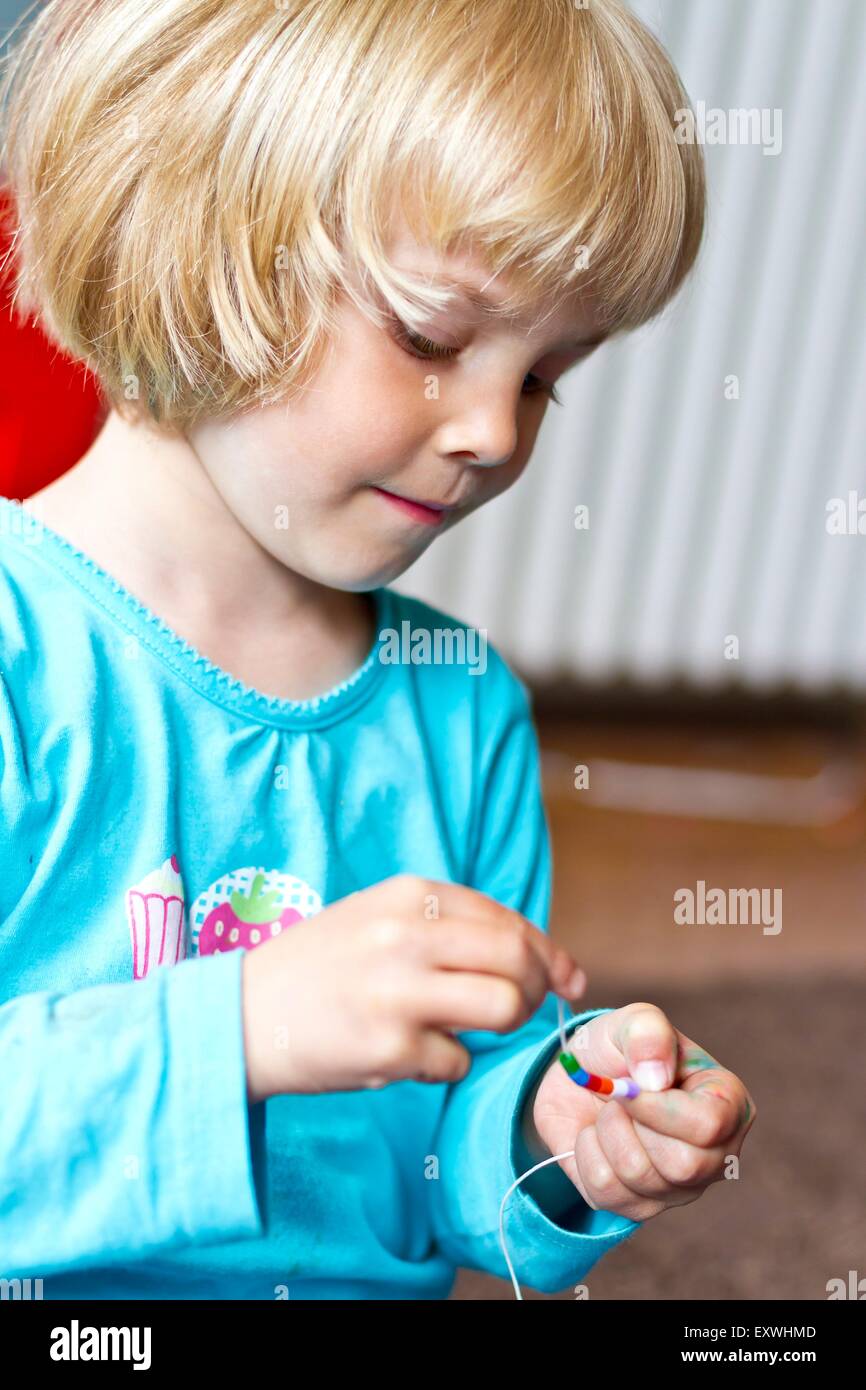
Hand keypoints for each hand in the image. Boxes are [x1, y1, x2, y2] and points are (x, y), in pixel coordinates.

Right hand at [241, 873, 586, 1101]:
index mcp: (407, 895)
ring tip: (466, 1028)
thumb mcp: (378, 918)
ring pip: (505, 1008)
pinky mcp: (389, 1048)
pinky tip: (406, 1053)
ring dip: (500, 1026)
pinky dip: (443, 1064)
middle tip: (520, 1007)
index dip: (548, 952)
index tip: (565, 977)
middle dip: (536, 989)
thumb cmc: (319, 967)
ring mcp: (399, 992)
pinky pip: (457, 1061)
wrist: (238, 1016)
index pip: (508, 918)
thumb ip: (450, 926)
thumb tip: (547, 961)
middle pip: (518, 960)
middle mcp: (407, 936)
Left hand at [524, 1003, 756, 1221]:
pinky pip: (606, 1192)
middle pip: (683, 1165)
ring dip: (607, 1133)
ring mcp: (680, 1187)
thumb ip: (648, 1033)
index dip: (660, 1109)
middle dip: (633, 1122)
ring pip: (640, 1177)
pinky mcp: (640, 1206)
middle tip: (620, 1095)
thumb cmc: (618, 1049)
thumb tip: (655, 1079)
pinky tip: (597, 1136)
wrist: (578, 1080)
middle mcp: (715, 1153)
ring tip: (610, 1111)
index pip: (709, 1125)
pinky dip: (587, 1154)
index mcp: (728, 1103)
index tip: (627, 1085)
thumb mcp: (631, 1022)